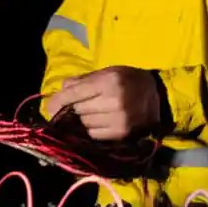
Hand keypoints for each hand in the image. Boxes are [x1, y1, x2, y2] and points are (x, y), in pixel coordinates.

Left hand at [45, 66, 160, 140]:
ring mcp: (118, 119)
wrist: (158, 96)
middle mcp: (113, 101)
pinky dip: (91, 129)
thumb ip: (83, 80)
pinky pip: (95, 134)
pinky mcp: (121, 133)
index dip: (58, 102)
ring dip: (82, 120)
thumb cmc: (129, 80)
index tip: (49, 108)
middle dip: (72, 110)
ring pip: (85, 124)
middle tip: (73, 108)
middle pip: (78, 110)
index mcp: (108, 81)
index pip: (75, 94)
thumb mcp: (107, 72)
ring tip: (89, 113)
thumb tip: (61, 89)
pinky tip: (97, 122)